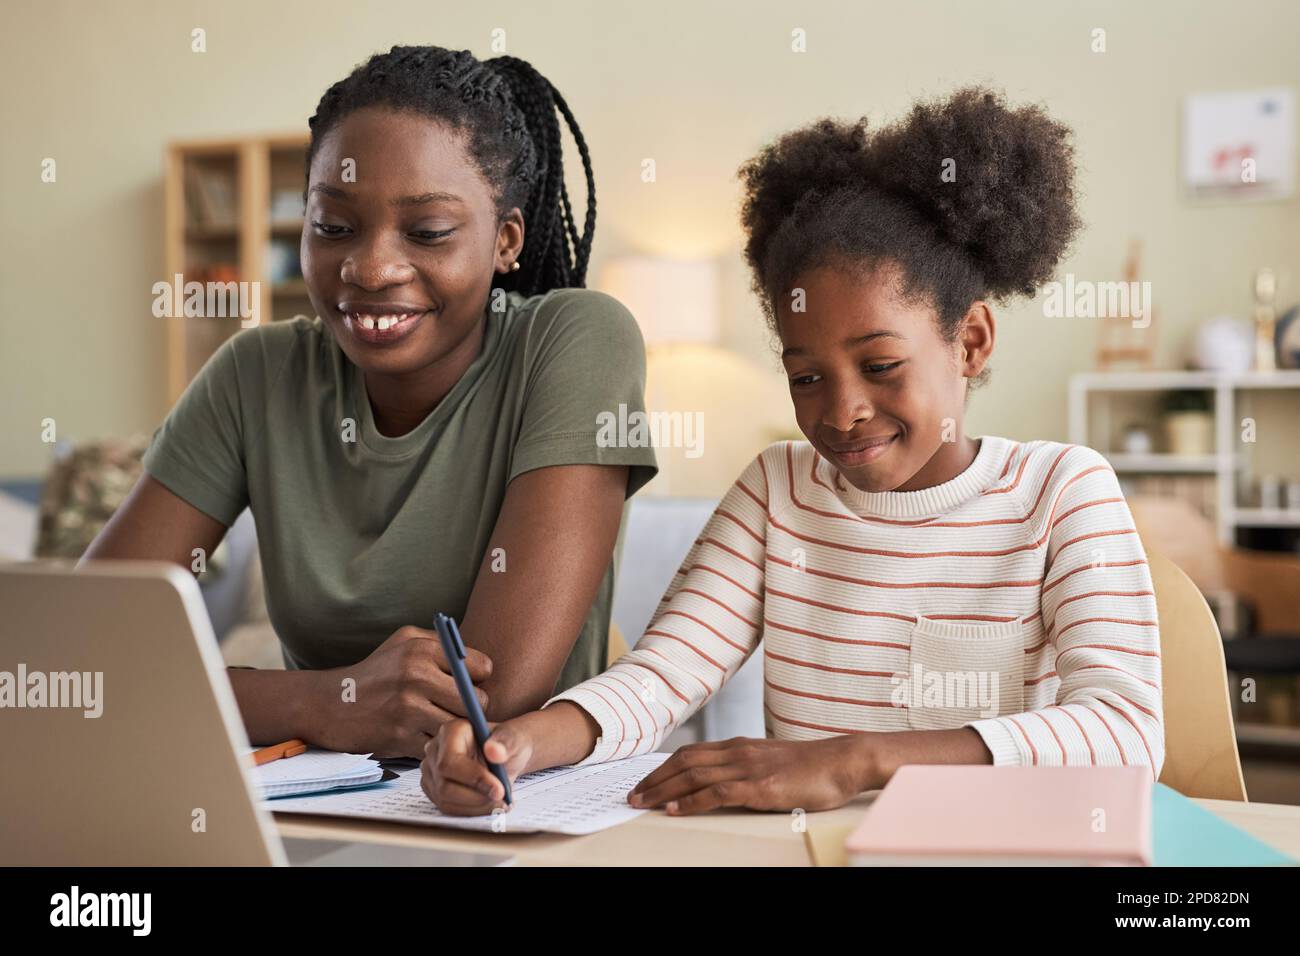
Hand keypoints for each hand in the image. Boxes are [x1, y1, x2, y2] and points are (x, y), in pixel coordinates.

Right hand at [312, 625, 491, 758]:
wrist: (330, 704)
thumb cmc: (376, 671)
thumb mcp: (404, 641)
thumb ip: (442, 643)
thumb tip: (479, 660)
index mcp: (421, 650)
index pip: (482, 667)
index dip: (480, 678)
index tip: (469, 683)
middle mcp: (416, 677)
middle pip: (477, 700)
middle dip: (475, 708)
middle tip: (462, 709)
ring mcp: (408, 709)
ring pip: (459, 725)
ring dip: (457, 728)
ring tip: (446, 722)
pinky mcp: (400, 738)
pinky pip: (438, 744)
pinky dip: (437, 743)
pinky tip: (427, 735)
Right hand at [420, 718, 534, 814]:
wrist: (507, 756)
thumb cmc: (509, 744)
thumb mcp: (516, 739)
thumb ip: (508, 742)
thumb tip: (494, 751)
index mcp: (451, 731)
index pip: (450, 762)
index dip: (473, 779)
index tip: (499, 790)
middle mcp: (435, 750)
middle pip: (444, 786)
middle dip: (477, 798)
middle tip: (502, 799)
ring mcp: (431, 771)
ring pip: (445, 801)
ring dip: (476, 807)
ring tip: (500, 802)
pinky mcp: (433, 789)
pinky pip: (448, 808)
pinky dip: (472, 811)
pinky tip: (489, 804)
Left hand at [628, 736, 869, 814]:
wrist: (843, 761)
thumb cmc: (813, 767)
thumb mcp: (772, 762)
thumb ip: (748, 767)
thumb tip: (725, 781)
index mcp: (740, 746)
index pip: (691, 753)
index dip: (664, 768)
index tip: (645, 781)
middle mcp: (739, 752)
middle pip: (684, 762)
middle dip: (654, 780)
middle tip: (632, 796)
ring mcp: (748, 768)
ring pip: (693, 776)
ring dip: (663, 791)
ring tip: (642, 804)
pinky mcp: (760, 787)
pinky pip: (716, 793)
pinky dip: (690, 801)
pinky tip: (674, 810)